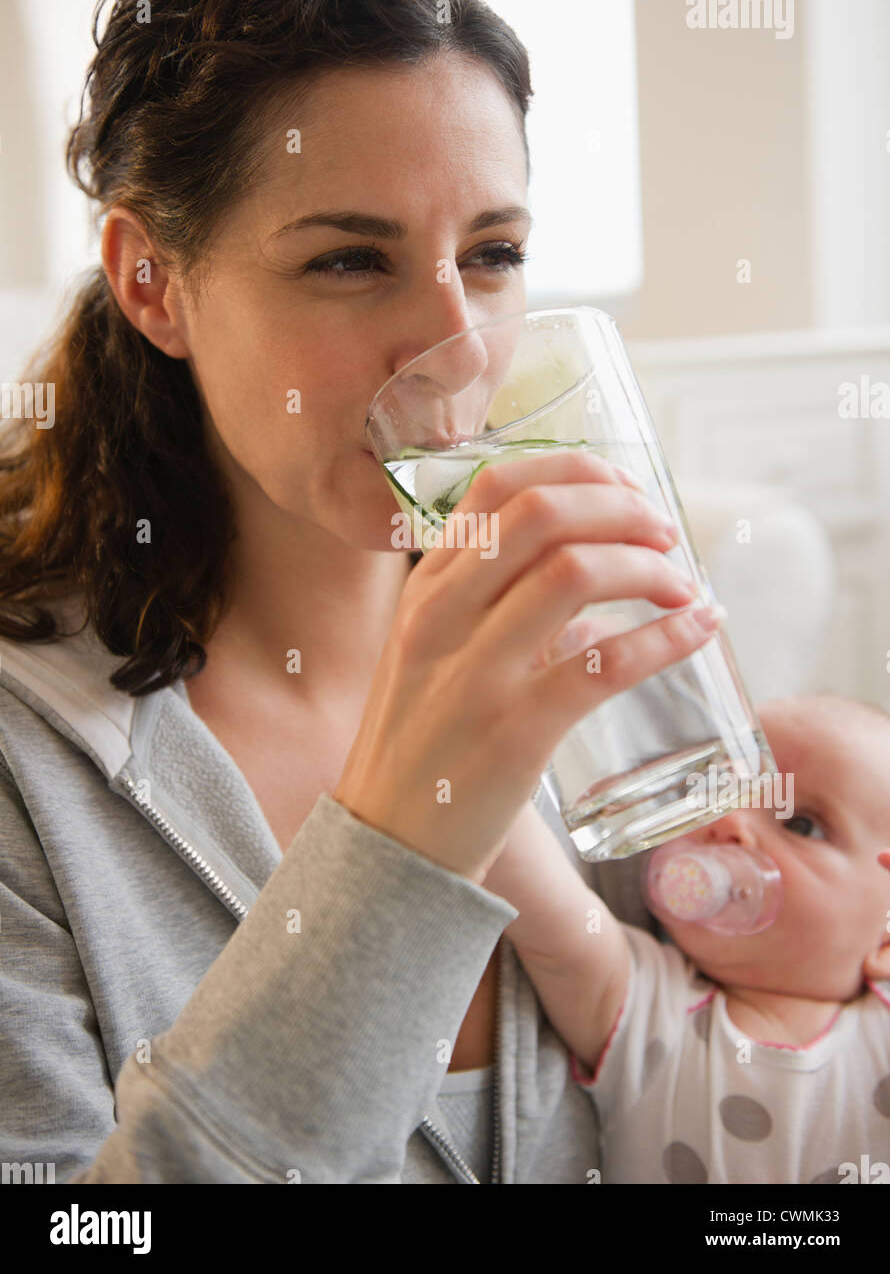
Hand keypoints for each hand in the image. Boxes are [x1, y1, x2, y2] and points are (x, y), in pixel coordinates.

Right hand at [334, 448, 717, 882]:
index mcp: (425, 591)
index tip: (624, 487)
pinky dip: (665, 639)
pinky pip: (604, 666)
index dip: (575, 470)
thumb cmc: (420, 749)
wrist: (388, 845)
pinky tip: (696, 631)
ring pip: (574, 574)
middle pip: (541, 514)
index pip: (497, 486)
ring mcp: (474, 674)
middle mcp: (442, 618)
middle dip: (622, 508)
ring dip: (649, 568)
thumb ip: (503, 621)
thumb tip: (599, 612)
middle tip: (666, 532)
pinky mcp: (513, 734)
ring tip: (682, 587)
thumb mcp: (436, 662)